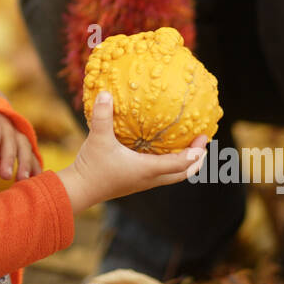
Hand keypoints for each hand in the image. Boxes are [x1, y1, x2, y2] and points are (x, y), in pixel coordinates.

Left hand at [0, 82, 42, 179]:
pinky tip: (37, 177)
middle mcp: (3, 121)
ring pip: (23, 144)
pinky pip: (29, 151)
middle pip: (10, 137)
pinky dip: (34, 163)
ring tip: (22, 179)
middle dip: (9, 156)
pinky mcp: (17, 140)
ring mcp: (12, 131)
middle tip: (5, 175)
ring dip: (24, 161)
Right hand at [56, 92, 207, 213]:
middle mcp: (148, 178)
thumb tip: (105, 93)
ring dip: (184, 164)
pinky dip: (169, 164)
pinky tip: (161, 151)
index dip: (195, 153)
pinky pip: (160, 173)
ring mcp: (142, 182)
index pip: (179, 164)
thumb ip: (102, 116)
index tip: (205, 139)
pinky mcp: (134, 181)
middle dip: (196, 161)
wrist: (79, 190)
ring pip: (172, 176)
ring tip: (190, 149)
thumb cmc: (91, 166)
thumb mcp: (97, 138)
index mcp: (146, 169)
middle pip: (182, 174)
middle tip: (204, 145)